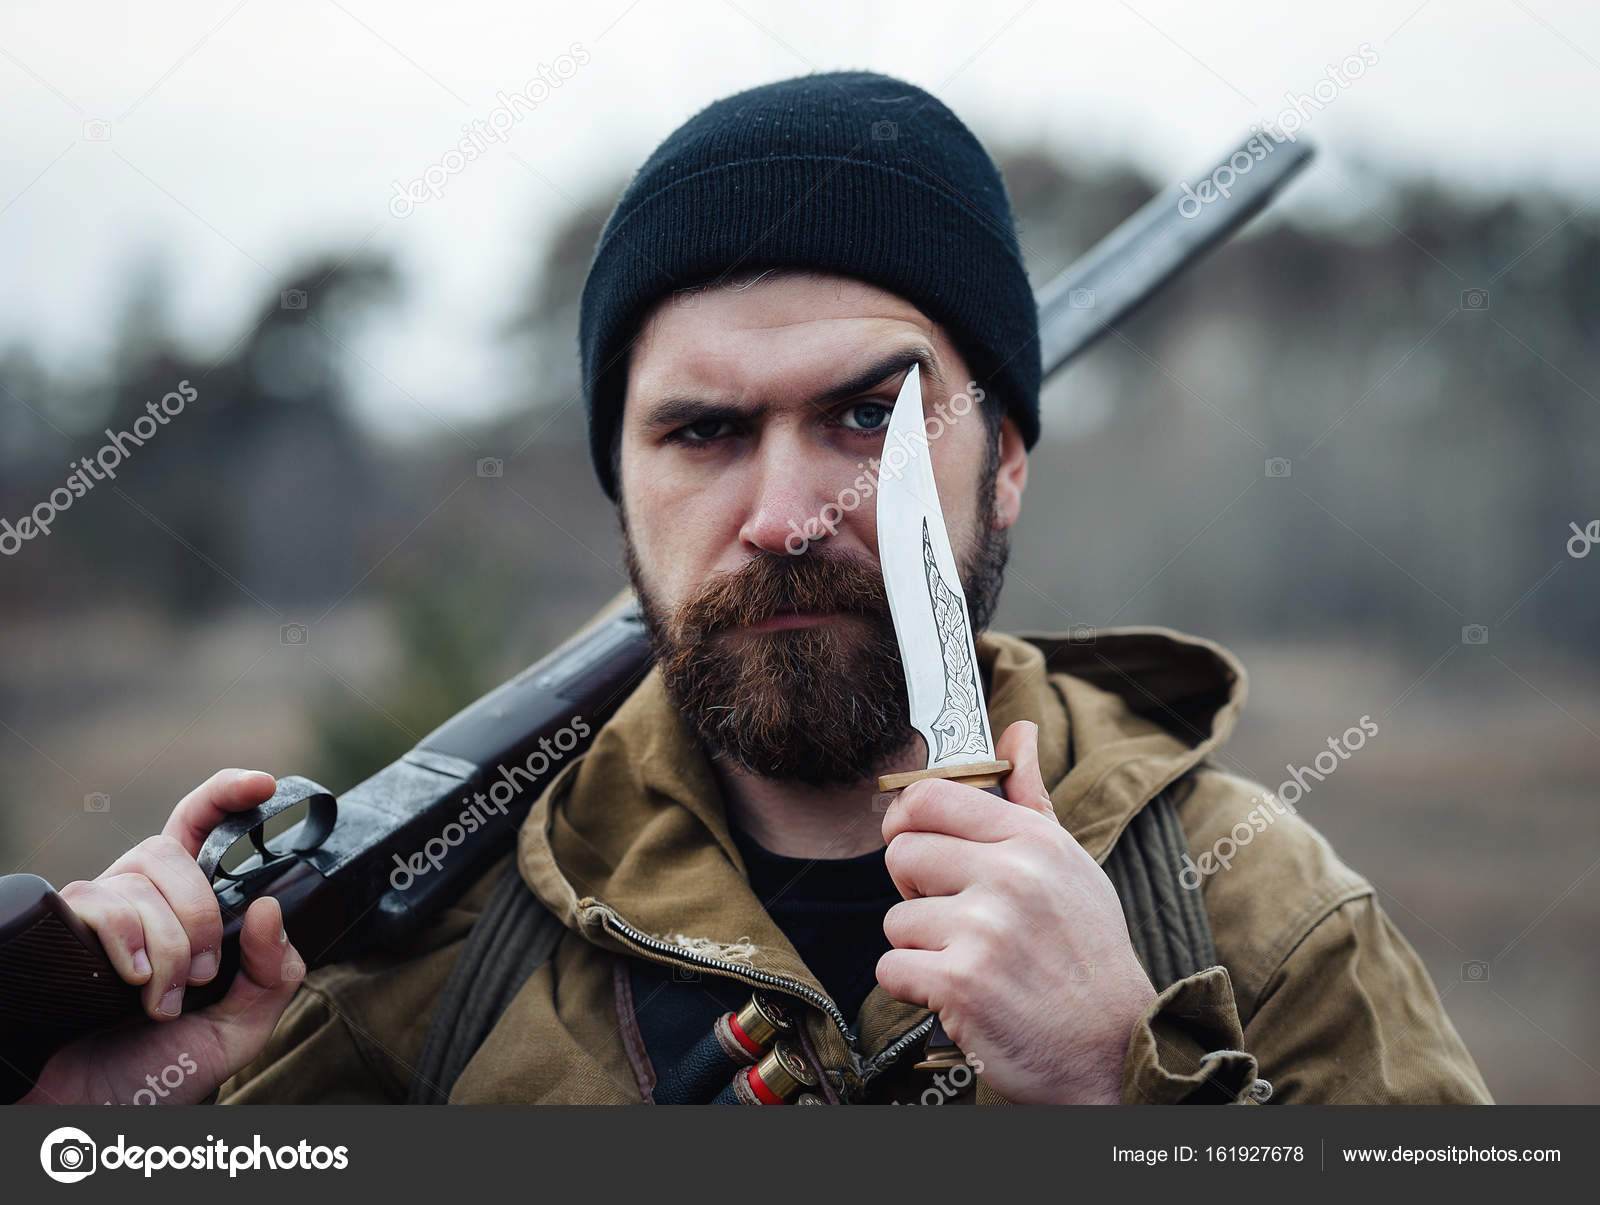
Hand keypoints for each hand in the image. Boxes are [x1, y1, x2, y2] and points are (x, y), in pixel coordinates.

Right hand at [17, 770, 305, 1105]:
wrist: (91, 1113)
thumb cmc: (160, 1069)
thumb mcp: (241, 1026)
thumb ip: (273, 973)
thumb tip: (270, 909)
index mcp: (186, 905)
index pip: (203, 827)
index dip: (228, 795)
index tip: (265, 784)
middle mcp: (140, 896)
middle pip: (177, 855)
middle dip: (201, 918)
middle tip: (201, 978)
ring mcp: (99, 910)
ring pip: (144, 883)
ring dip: (169, 950)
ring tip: (158, 1001)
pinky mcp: (64, 930)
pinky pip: (105, 905)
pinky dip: (129, 947)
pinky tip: (128, 984)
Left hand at [875, 721, 1156, 1103]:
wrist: (1117, 1049)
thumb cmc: (1088, 955)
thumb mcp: (1070, 865)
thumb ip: (1030, 798)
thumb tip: (1017, 729)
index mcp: (1033, 840)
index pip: (930, 796)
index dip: (906, 820)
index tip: (915, 843)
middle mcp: (1010, 875)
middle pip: (901, 853)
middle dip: (915, 891)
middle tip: (957, 919)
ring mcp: (985, 929)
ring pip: (895, 919)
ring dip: (921, 948)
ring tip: (973, 962)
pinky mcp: (961, 981)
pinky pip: (892, 968)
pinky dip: (916, 989)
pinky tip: (960, 995)